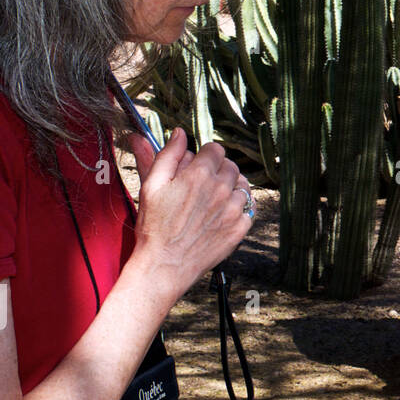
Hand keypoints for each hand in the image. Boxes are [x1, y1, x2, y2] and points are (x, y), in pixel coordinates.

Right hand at [126, 127, 253, 301]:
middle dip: (218, 170)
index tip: (197, 166)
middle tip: (201, 185)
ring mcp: (233, 210)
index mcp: (199, 175)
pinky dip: (238, 208)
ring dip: (230, 188)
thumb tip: (179, 133)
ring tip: (212, 200)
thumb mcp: (151, 186)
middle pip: (230, 165)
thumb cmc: (154, 227)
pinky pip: (248, 208)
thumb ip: (166, 155)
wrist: (164, 266)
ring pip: (241, 185)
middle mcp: (220, 189)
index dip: (205, 156)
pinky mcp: (240, 228)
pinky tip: (221, 215)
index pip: (216, 149)